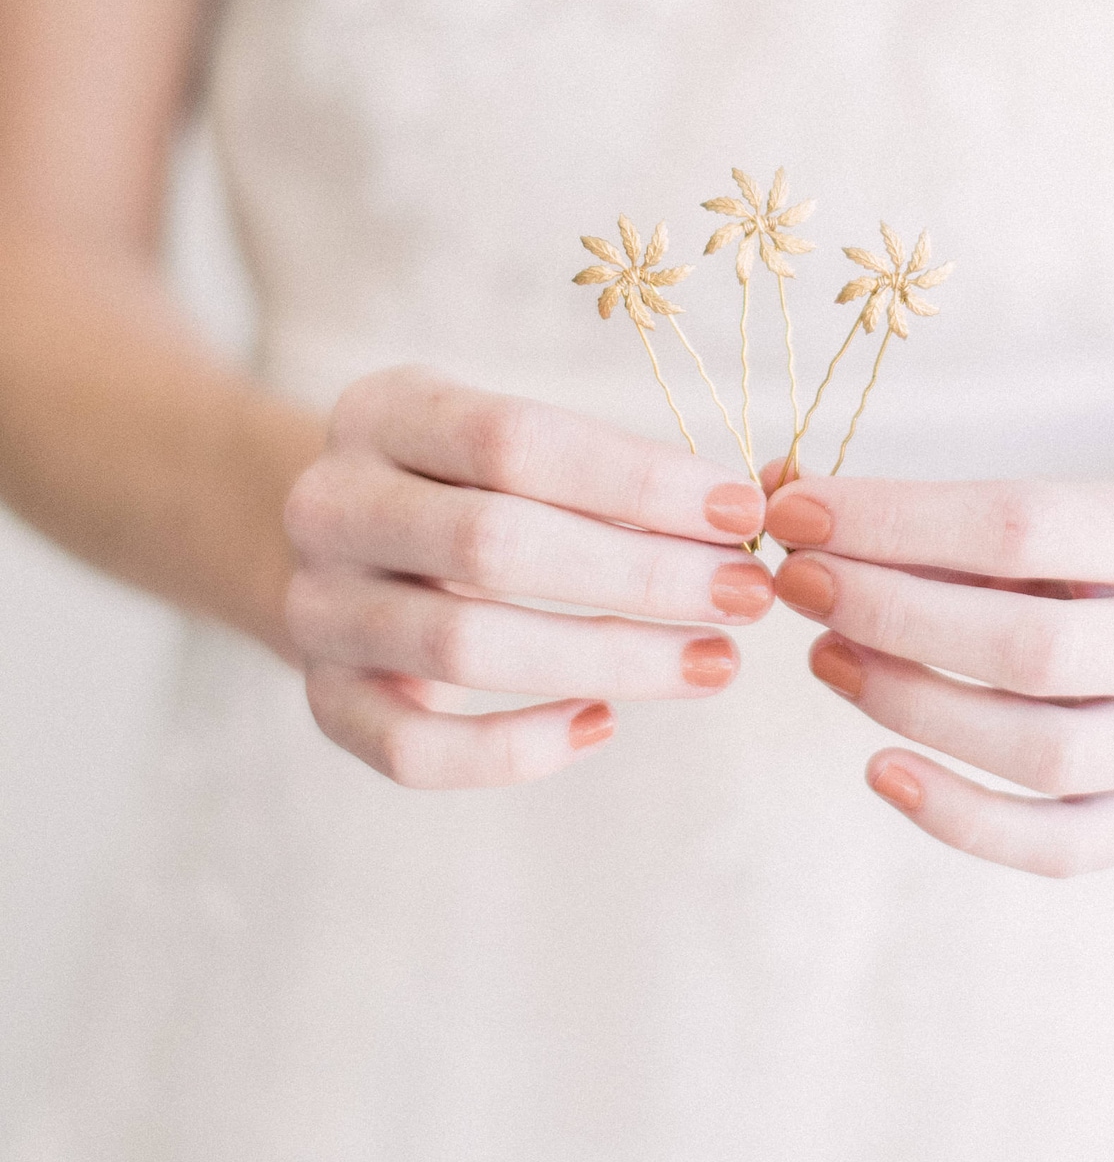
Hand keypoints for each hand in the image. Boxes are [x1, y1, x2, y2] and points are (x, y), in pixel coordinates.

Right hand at [283, 367, 771, 786]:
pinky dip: (518, 749)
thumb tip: (741, 516)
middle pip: (493, 545)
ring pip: (463, 650)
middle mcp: (331, 506)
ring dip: (610, 660)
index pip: (514, 438)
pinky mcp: (325, 702)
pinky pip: (417, 750)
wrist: (346, 543)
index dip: (637, 478)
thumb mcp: (513, 442)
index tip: (742, 509)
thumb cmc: (467, 482)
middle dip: (642, 574)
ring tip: (713, 661)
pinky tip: (605, 722)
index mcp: (382, 411)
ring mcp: (317, 610)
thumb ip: (607, 472)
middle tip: (747, 594)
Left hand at [762, 469, 1113, 875]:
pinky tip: (881, 771)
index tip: (795, 514)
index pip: (1028, 523)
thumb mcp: (1019, 511)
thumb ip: (909, 512)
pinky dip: (962, 819)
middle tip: (801, 588)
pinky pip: (1059, 846)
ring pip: (1045, 752)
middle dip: (895, 615)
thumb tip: (775, 491)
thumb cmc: (1071, 560)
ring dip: (913, 705)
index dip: (897, 519)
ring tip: (827, 658)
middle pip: (1037, 648)